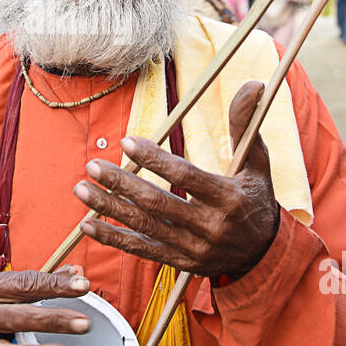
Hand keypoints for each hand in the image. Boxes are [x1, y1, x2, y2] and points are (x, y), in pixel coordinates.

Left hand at [75, 81, 279, 279]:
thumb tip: (252, 84)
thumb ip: (245, 124)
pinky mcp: (179, 262)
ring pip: (144, 227)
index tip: (127, 142)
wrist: (264, 254)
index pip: (186, 177)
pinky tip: (88, 224)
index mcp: (229, 199)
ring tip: (82, 189)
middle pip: (158, 204)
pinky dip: (113, 238)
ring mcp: (192, 248)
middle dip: (122, 184)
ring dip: (109, 208)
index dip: (155, 160)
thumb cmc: (256, 200)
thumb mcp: (258, 163)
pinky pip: (141, 250)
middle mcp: (210, 227)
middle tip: (93, 165)